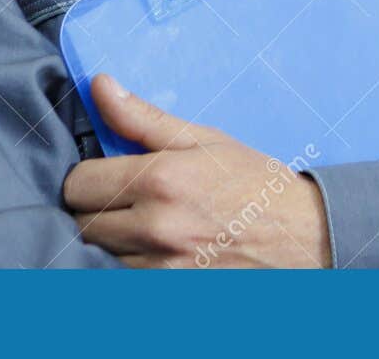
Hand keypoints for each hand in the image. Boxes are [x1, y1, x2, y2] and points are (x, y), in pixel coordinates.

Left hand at [63, 73, 331, 267]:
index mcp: (159, 179)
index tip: (104, 175)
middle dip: (94, 209)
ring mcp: (161, 268)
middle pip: (81, 224)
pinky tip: (149, 252)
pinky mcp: (168, 293)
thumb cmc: (251, 181)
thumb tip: (99, 85)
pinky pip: (120, 281)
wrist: (300, 234)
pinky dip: (126, 266)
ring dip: (108, 241)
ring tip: (138, 225)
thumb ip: (142, 117)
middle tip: (120, 200)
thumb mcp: (202, 139)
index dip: (86, 177)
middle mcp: (155, 227)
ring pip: (97, 256)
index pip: (78, 184)